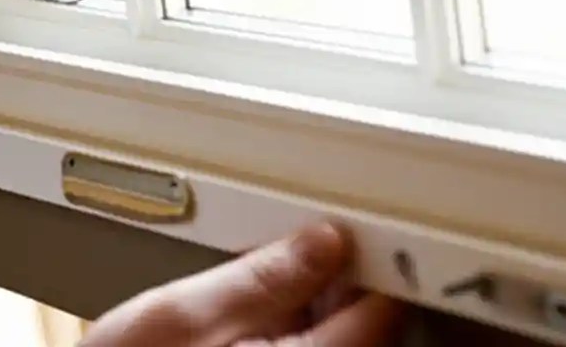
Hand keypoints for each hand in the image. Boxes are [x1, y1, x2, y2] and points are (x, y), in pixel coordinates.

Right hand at [83, 224, 403, 346]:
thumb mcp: (183, 314)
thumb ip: (262, 276)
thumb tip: (323, 242)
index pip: (382, 311)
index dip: (371, 260)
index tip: (352, 229)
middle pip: (367, 330)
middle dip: (338, 282)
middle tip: (296, 249)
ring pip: (340, 344)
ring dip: (317, 310)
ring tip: (264, 286)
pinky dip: (296, 334)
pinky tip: (258, 322)